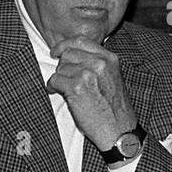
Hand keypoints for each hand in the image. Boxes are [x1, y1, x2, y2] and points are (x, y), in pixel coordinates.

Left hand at [47, 36, 137, 151]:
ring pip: (60, 67)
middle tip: (64, 78)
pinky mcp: (77, 88)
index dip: (64, 45)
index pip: (81, 40)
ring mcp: (88, 74)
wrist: (119, 131)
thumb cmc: (114, 109)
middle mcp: (100, 63)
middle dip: (62, 66)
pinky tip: (57, 93)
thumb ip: (97, 64)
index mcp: (110, 59)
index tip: (56, 52)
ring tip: (64, 89)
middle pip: (68, 53)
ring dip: (58, 78)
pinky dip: (52, 87)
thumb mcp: (112, 78)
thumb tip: (72, 54)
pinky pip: (54, 80)